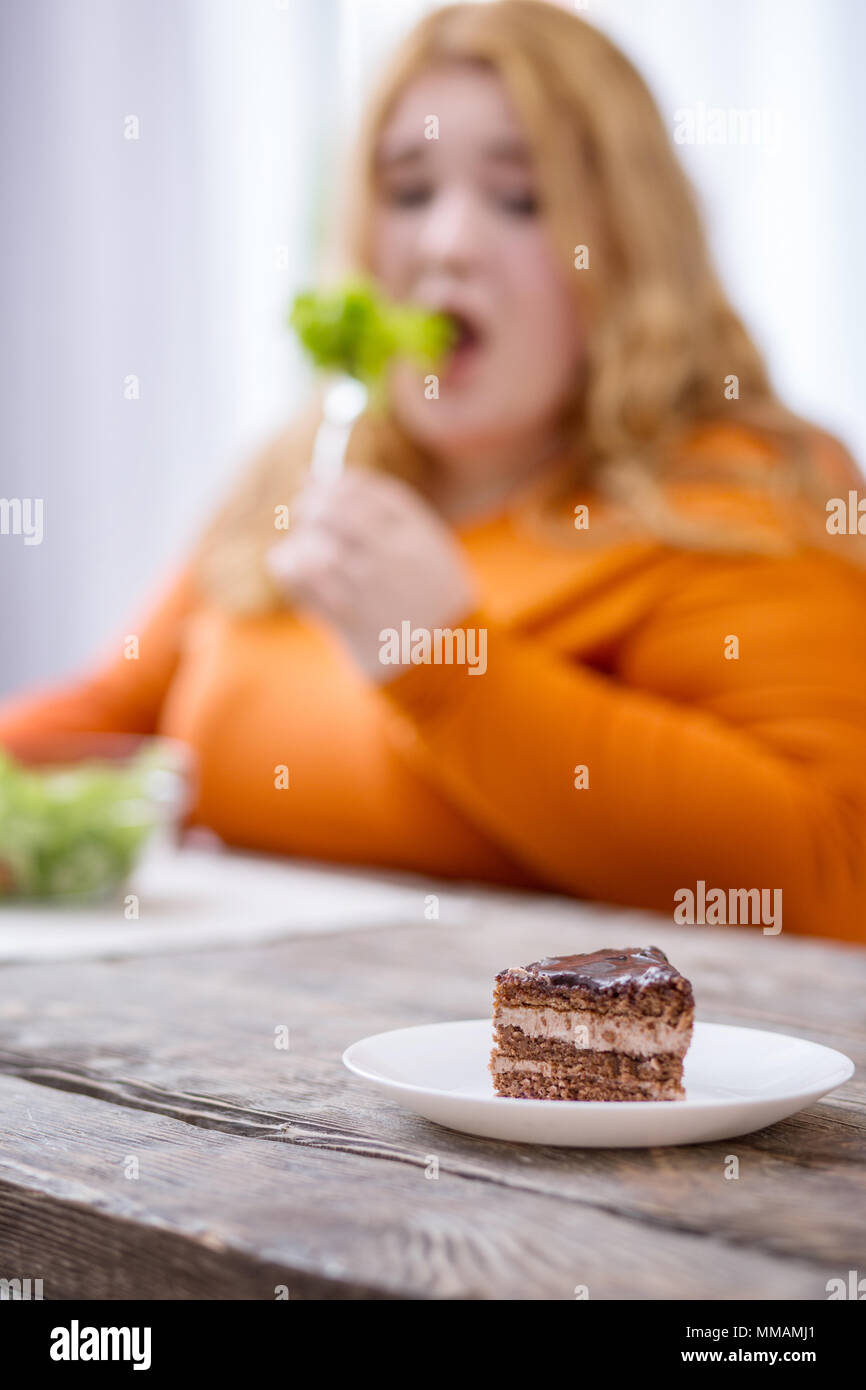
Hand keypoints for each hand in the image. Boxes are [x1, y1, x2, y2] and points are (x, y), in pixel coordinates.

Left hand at [265, 469, 478, 681]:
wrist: (445, 660)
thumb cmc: (429, 598)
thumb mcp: (429, 550)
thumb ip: (388, 517)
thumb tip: (327, 478)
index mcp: (420, 536)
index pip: (368, 491)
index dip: (334, 482)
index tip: (314, 481)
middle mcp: (396, 558)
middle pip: (338, 514)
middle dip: (311, 506)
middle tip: (303, 512)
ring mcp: (372, 590)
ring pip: (316, 551)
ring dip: (300, 543)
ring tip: (299, 548)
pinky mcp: (350, 619)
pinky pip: (305, 584)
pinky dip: (289, 569)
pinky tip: (289, 568)